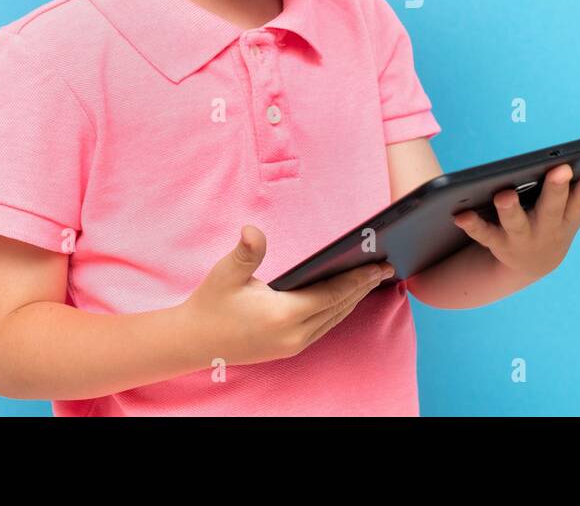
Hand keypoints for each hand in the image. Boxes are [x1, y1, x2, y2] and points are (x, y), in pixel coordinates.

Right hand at [180, 225, 393, 365]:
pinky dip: (339, 310)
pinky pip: (324, 327)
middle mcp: (294, 335)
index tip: (380, 266)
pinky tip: (346, 297)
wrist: (193, 341)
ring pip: (334, 319)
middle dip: (364, 287)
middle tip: (386, 267)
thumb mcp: (226, 274)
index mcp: (283, 316)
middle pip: (340, 308)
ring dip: (354, 299)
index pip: (332, 295)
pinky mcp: (289, 348)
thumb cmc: (210, 304)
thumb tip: (252, 230)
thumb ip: (246, 252)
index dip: (358, 279)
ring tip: (372, 279)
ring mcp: (293, 345)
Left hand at [451, 159, 579, 281]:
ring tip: (504, 194)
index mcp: (571, 216)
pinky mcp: (498, 243)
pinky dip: (472, 224)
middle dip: (558, 189)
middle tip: (560, 170)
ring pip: (517, 223)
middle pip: (554, 208)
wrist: (532, 263)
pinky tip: (460, 213)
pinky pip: (483, 234)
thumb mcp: (578, 207)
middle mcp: (549, 228)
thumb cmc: (558, 220)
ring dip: (511, 209)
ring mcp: (523, 238)